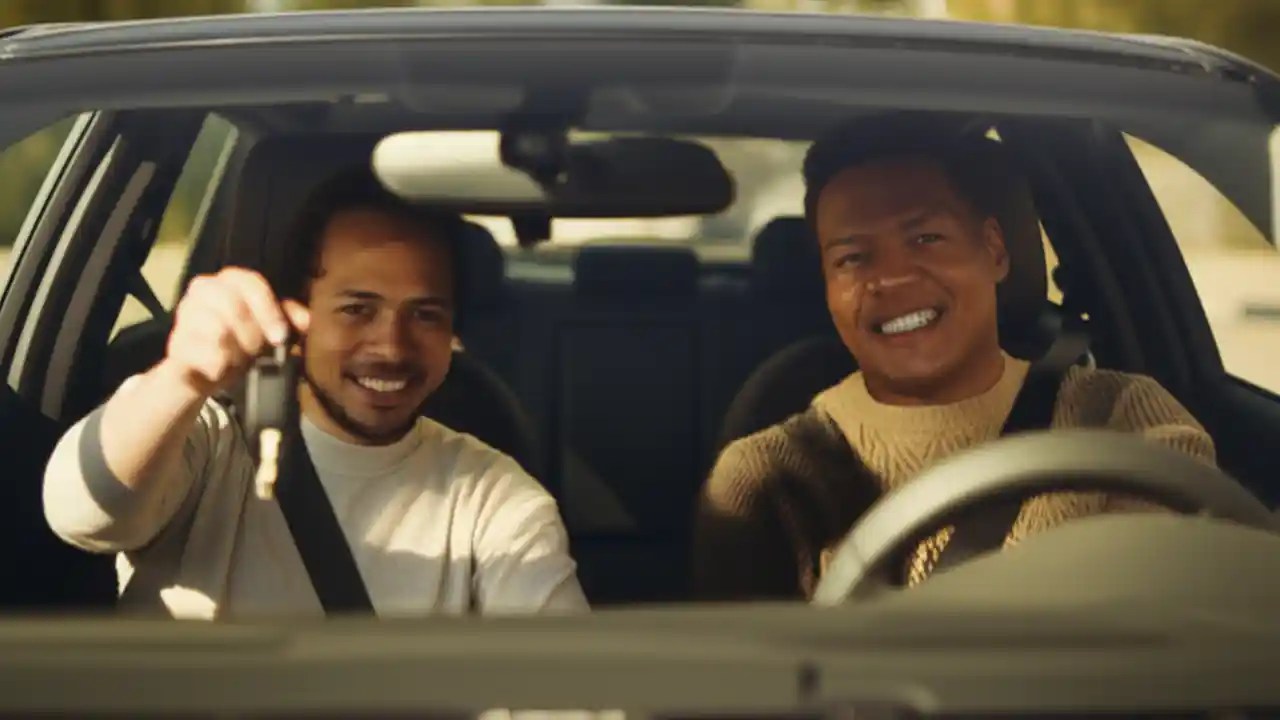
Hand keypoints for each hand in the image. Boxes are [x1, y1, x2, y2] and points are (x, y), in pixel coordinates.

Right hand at [159, 267, 309, 396]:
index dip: (268, 310)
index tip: (280, 336)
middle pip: (233, 306)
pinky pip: (198, 352)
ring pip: (216, 329)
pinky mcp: (175, 344)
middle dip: (252, 336)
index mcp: (228, 281)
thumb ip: (287, 319)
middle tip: (257, 353)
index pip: (250, 281)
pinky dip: (215, 365)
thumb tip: (307, 319)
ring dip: (235, 352)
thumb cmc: (239, 344)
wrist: (201, 373)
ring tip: (238, 361)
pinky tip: (220, 369)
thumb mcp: (267, 329)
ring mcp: (185, 316)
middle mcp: (202, 290)